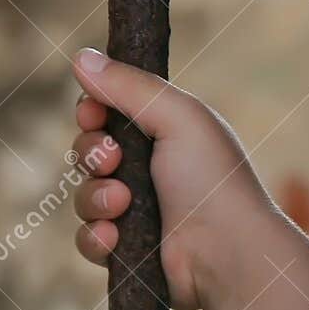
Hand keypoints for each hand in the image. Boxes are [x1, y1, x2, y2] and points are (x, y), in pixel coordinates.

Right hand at [69, 47, 274, 309]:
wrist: (227, 252)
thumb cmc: (212, 180)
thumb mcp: (177, 117)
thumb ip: (129, 86)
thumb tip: (81, 57)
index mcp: (166, 131)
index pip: (107, 111)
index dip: (92, 111)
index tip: (92, 114)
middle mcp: (150, 168)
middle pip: (88, 150)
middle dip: (91, 154)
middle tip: (113, 160)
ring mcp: (137, 210)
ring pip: (83, 195)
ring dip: (95, 197)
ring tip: (123, 204)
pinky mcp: (128, 249)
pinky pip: (88, 238)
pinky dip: (96, 238)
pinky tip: (116, 238)